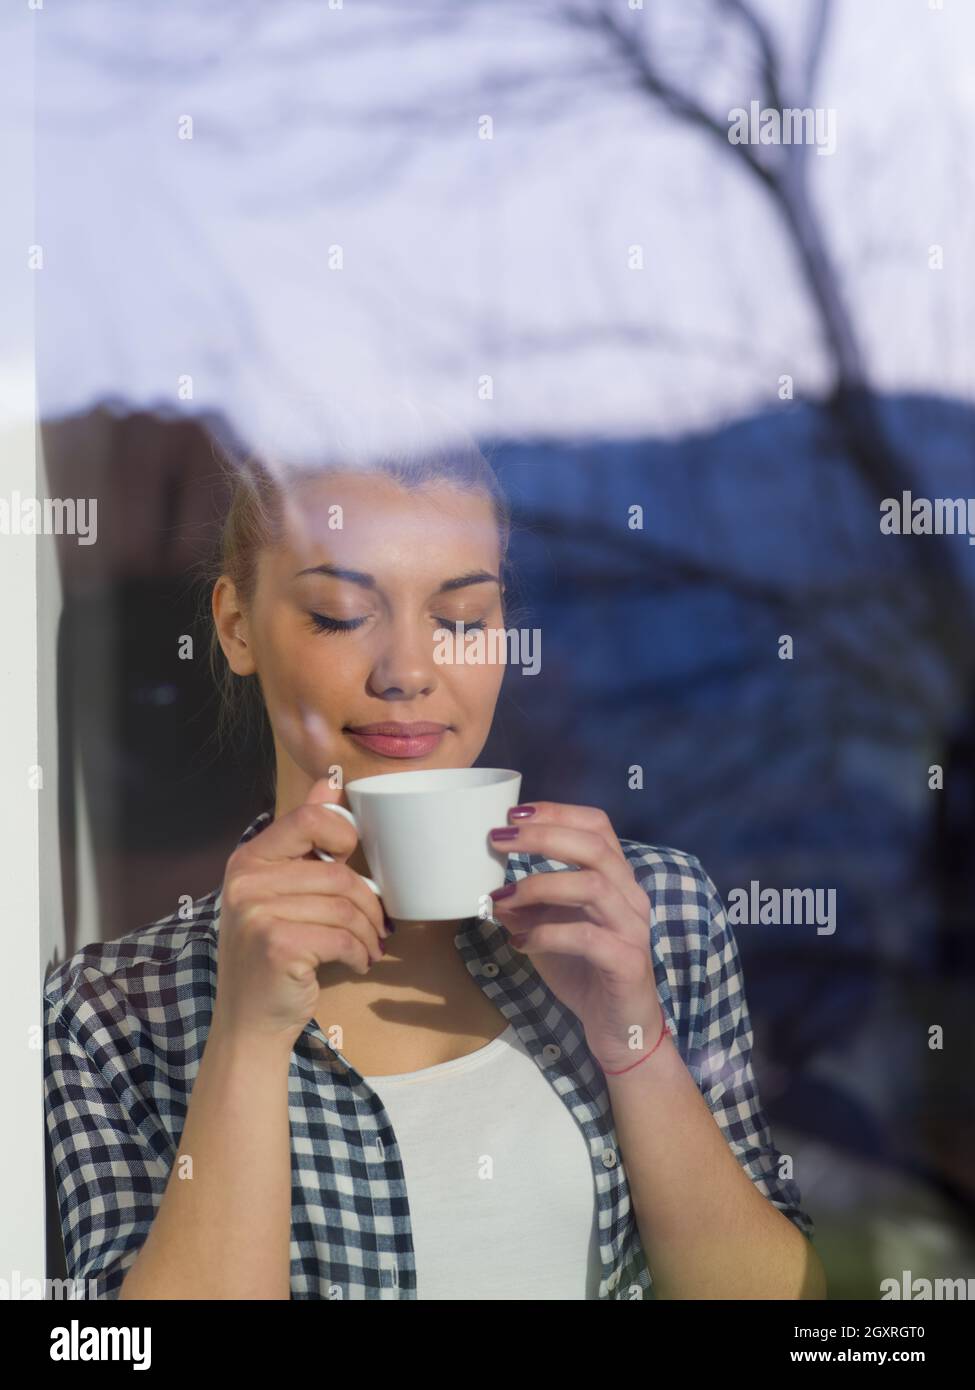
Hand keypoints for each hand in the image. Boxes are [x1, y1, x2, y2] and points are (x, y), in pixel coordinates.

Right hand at [211, 778, 389, 1052]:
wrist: (249, 1020)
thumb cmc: (274, 953)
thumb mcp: (282, 890)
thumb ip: (304, 836)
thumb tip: (329, 781)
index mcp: (249, 859)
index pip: (308, 819)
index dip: (343, 835)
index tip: (349, 862)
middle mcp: (245, 881)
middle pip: (338, 873)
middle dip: (368, 904)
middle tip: (374, 926)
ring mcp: (257, 914)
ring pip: (345, 907)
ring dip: (367, 933)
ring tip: (366, 947)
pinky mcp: (276, 946)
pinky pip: (342, 937)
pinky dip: (359, 953)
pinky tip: (356, 962)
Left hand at [488, 802, 663, 1071]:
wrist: (619, 1028)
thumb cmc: (585, 970)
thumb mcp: (548, 929)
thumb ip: (526, 904)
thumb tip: (488, 883)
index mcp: (616, 879)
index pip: (597, 826)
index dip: (557, 812)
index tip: (513, 813)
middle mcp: (630, 896)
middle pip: (594, 847)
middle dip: (543, 836)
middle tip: (499, 839)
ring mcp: (631, 928)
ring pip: (592, 886)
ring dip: (539, 885)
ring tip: (502, 897)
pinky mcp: (626, 962)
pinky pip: (586, 936)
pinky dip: (547, 934)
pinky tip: (521, 943)